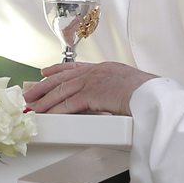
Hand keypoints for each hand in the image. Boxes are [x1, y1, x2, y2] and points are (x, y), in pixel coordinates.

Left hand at [23, 61, 156, 116]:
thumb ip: (113, 91)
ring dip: (45, 100)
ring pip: (62, 90)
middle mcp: (95, 72)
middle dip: (44, 86)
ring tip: (34, 106)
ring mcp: (93, 81)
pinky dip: (56, 110)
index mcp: (104, 68)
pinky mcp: (92, 94)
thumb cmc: (146, 94)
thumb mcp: (128, 86)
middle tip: (31, 92)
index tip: (45, 71)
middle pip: (63, 78)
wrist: (152, 95)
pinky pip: (69, 103)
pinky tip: (48, 115)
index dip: (58, 69)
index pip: (75, 67)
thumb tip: (108, 100)